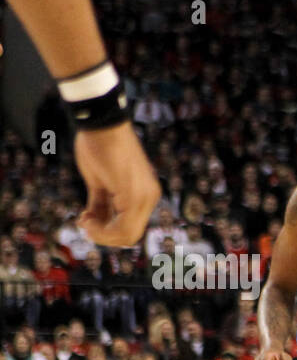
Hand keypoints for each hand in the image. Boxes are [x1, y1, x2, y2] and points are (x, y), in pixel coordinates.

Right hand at [74, 123, 161, 246]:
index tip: (86, 221)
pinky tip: (85, 218)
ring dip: (101, 234)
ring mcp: (144, 198)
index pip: (130, 228)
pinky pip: (123, 226)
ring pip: (127, 235)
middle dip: (103, 236)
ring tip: (84, 220)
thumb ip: (100, 203)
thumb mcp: (99, 181)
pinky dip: (102, 229)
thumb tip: (93, 222)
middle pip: (129, 236)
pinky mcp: (135, 195)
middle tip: (83, 224)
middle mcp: (149, 198)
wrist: (101, 122)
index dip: (107, 233)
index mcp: (144, 194)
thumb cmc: (99, 145)